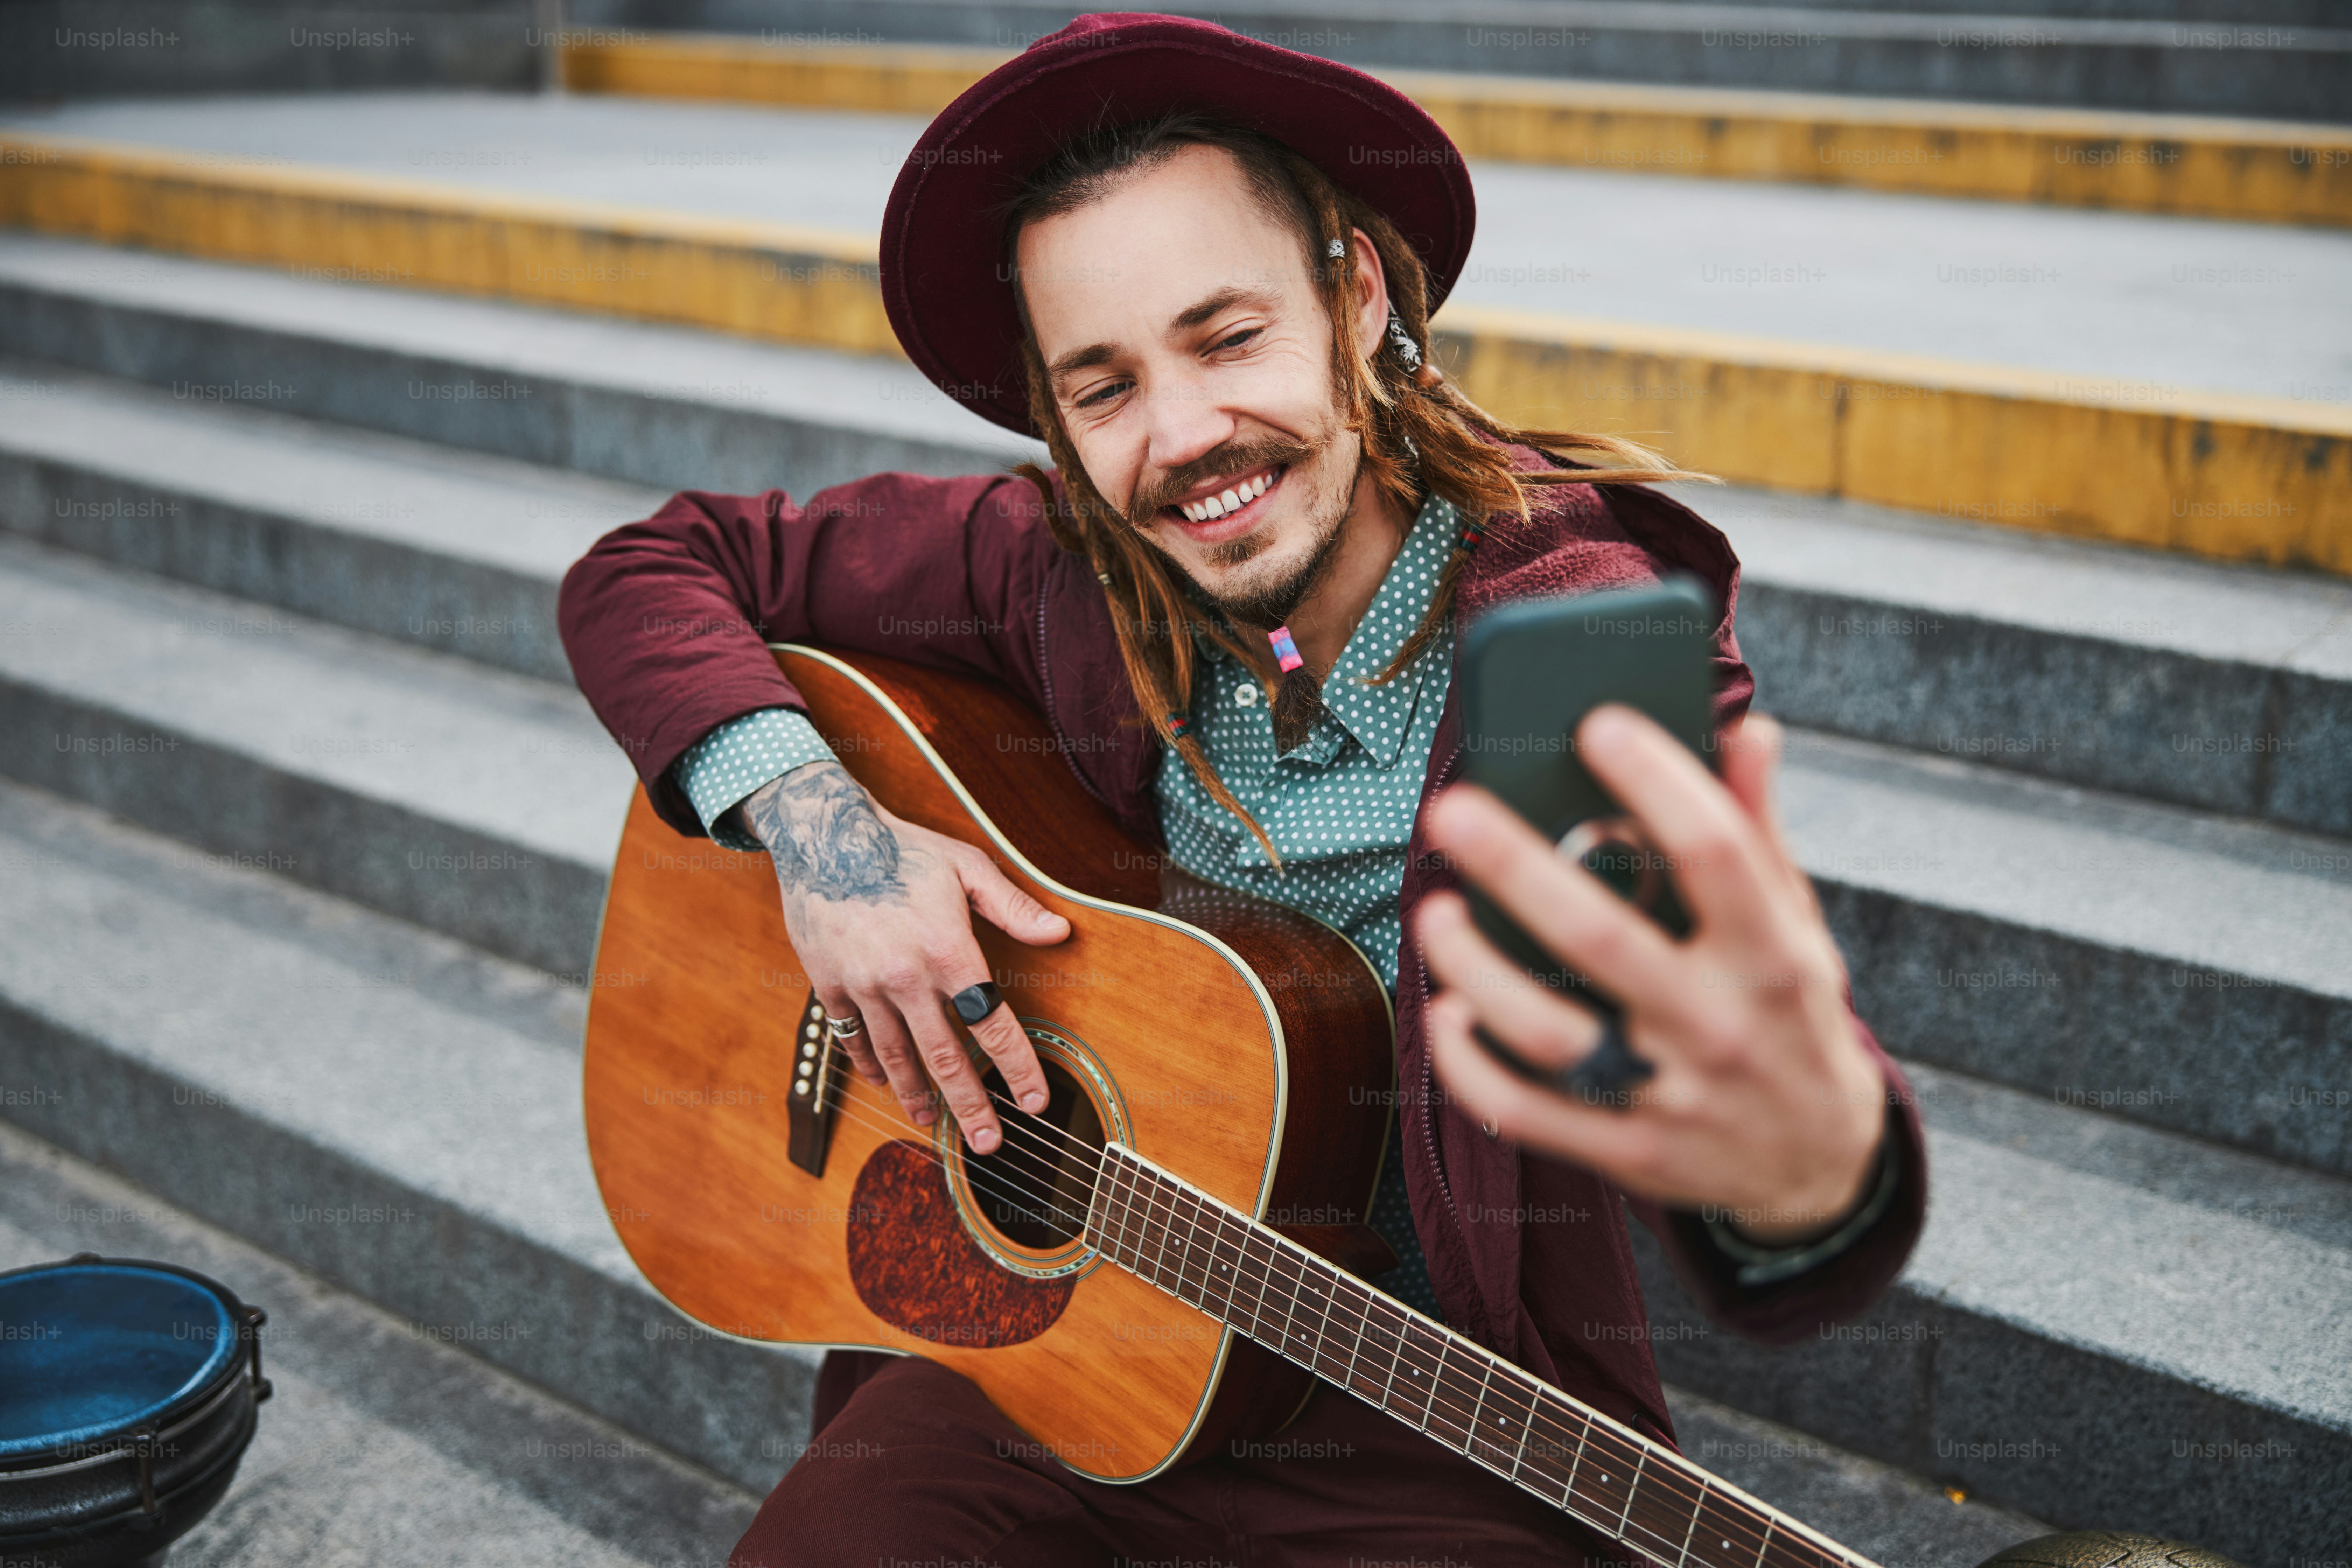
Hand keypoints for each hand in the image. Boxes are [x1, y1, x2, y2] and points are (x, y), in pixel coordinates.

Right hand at [738, 761, 1070, 1153]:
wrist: (824, 836)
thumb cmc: (903, 849)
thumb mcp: (967, 867)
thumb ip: (1014, 907)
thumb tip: (1060, 932)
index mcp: (949, 952)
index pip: (993, 1024)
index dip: (1018, 1068)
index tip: (1036, 1102)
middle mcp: (907, 978)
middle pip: (945, 1057)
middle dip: (970, 1106)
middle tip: (987, 1144)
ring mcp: (864, 986)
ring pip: (896, 1057)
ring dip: (917, 1096)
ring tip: (932, 1124)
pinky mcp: (829, 985)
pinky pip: (851, 1038)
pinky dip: (869, 1064)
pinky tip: (883, 1082)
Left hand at [1413, 708, 1882, 1242]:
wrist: (1822, 1163)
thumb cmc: (1791, 1014)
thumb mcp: (1796, 925)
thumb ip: (1758, 830)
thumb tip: (1747, 730)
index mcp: (1769, 954)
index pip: (1714, 853)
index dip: (1657, 782)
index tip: (1598, 725)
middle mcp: (1719, 1023)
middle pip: (1601, 937)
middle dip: (1517, 867)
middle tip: (1453, 807)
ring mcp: (1671, 1095)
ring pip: (1549, 1032)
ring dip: (1475, 969)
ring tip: (1433, 911)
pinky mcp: (1629, 1152)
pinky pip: (1529, 1114)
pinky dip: (1473, 1068)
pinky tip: (1445, 1013)